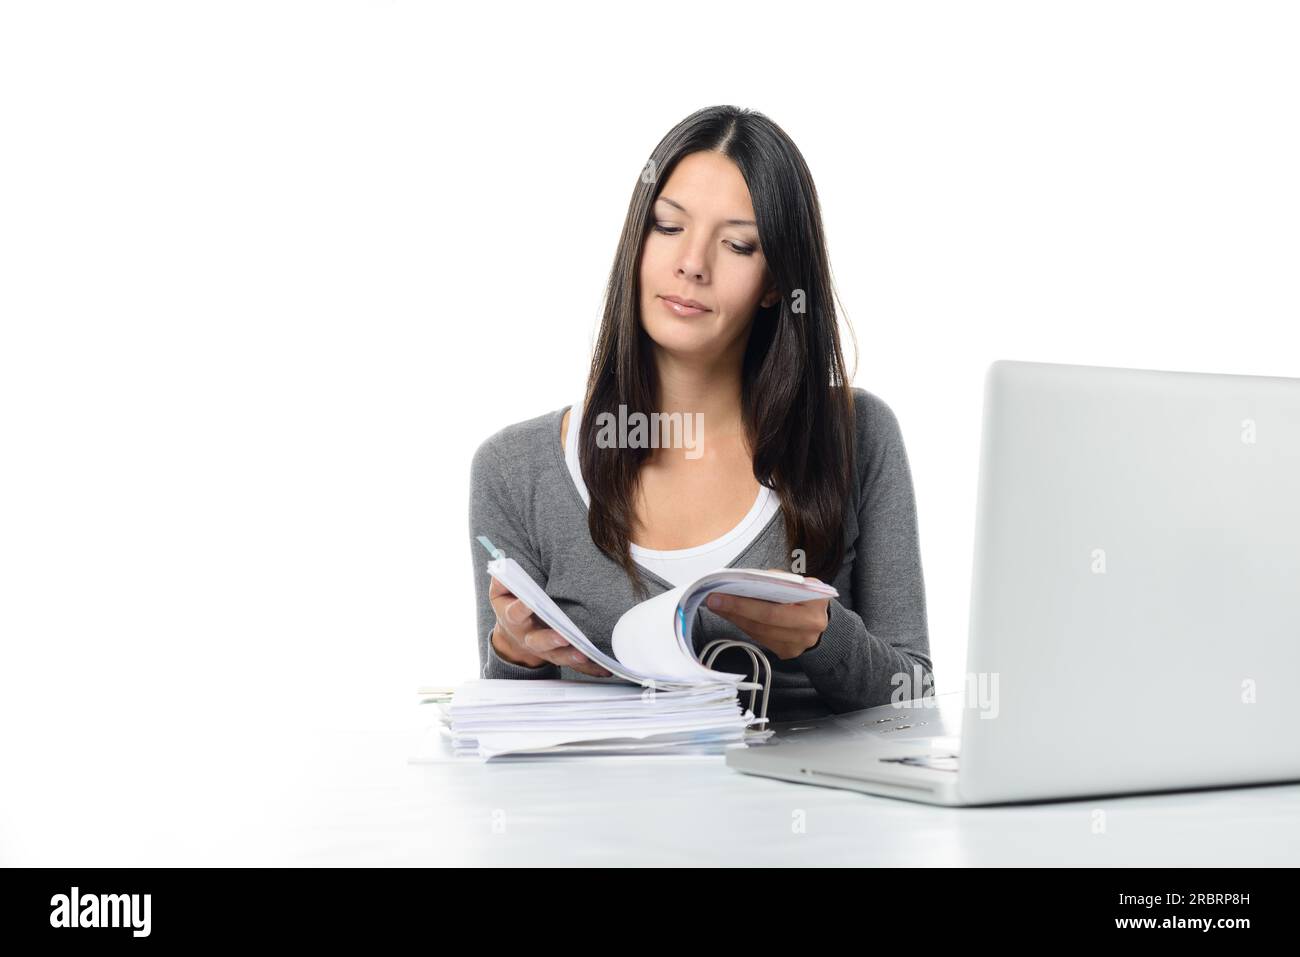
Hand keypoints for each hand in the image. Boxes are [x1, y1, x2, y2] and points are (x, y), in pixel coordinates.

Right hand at [488, 576, 611, 676]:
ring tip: (584, 654)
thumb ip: (502, 580)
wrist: (514, 639)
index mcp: (514, 620)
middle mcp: (530, 638)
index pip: (515, 614)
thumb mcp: (501, 594)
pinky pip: (575, 665)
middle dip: (550, 639)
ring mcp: (546, 650)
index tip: (528, 602)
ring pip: (558, 656)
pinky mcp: (560, 656)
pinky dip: (590, 668)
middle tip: (563, 637)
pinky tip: (604, 669)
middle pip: (538, 641)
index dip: (521, 609)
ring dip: (570, 656)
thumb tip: (503, 566)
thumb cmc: (511, 609)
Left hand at [704, 570, 830, 659]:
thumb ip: (776, 580)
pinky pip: (761, 639)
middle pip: (765, 622)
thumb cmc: (806, 597)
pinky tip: (732, 615)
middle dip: (736, 610)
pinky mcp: (788, 653)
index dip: (745, 602)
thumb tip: (744, 580)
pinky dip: (744, 626)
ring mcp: (799, 644)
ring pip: (759, 632)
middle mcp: (809, 627)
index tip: (722, 592)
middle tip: (714, 601)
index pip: (774, 606)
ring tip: (719, 606)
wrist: (821, 620)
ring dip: (735, 618)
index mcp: (814, 603)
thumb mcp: (799, 582)